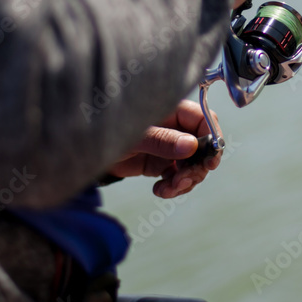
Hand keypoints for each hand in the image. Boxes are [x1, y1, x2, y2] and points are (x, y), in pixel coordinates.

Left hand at [108, 100, 222, 197]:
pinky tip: (161, 191)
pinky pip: (179, 177)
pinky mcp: (162, 164)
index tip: (210, 161)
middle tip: (182, 181)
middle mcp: (175, 128)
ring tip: (169, 189)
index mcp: (172, 111)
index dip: (213, 139)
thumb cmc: (109, 130)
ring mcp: (170, 146)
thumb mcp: (136, 136)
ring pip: (193, 165)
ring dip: (186, 180)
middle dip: (197, 167)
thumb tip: (192, 146)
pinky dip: (174, 187)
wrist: (89, 151)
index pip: (204, 119)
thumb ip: (163, 140)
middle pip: (203, 146)